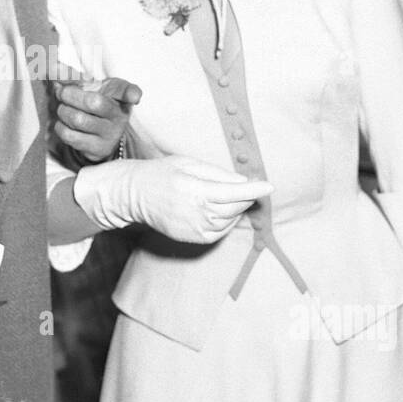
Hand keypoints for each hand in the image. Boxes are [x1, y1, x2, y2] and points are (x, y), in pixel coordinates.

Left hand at [52, 75, 142, 162]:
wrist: (98, 133)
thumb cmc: (93, 102)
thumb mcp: (88, 86)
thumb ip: (71, 75)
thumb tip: (52, 67)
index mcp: (120, 95)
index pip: (128, 91)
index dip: (131, 93)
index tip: (134, 97)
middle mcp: (119, 116)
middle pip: (93, 102)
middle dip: (70, 94)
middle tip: (62, 92)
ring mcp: (110, 135)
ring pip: (78, 120)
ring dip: (63, 111)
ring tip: (64, 108)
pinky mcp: (98, 149)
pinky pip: (70, 136)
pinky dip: (60, 127)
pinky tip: (64, 123)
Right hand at [72, 155, 271, 243]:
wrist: (134, 195)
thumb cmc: (161, 173)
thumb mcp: (188, 163)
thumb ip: (217, 173)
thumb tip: (243, 183)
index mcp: (194, 189)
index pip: (233, 192)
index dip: (253, 190)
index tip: (269, 186)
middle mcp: (195, 212)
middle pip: (234, 208)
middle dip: (246, 198)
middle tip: (250, 189)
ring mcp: (192, 228)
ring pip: (228, 221)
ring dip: (236, 210)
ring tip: (229, 198)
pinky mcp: (190, 238)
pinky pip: (218, 232)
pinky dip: (226, 222)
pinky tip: (221, 212)